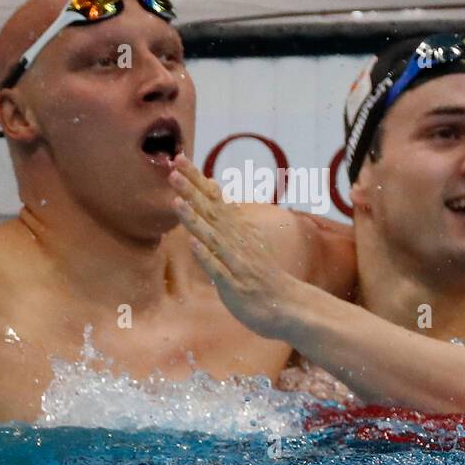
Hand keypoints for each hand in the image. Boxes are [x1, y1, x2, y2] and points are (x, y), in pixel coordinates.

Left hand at [168, 154, 303, 339]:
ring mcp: (236, 263)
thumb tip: (211, 186)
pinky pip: (219, 269)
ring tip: (176, 200)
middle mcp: (236, 241)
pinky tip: (194, 243)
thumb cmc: (262, 275)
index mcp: (237, 230)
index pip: (214, 198)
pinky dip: (207, 256)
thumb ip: (225, 215)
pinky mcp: (235, 285)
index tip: (179, 158)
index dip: (197, 179)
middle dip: (192, 189)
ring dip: (194, 218)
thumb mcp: (243, 239)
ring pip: (213, 237)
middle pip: (211, 211)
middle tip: (174, 166)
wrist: (289, 306)